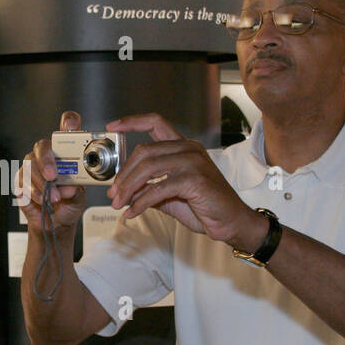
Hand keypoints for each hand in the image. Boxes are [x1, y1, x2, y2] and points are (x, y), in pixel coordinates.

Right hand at [15, 110, 88, 235]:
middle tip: (53, 176)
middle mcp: (48, 156)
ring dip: (42, 183)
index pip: (67, 129)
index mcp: (66, 153)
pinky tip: (42, 199)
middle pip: (42, 146)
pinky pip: (23, 181)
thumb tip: (69, 187)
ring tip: (54, 197)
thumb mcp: (79, 198)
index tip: (71, 127)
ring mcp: (33, 166)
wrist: (56, 222)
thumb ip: (76, 191)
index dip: (69, 123)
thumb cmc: (69, 203)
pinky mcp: (22, 179)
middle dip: (47, 160)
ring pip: (31, 165)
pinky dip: (34, 192)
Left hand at [105, 113, 265, 249]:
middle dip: (123, 174)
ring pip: (148, 168)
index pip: (156, 123)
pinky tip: (133, 212)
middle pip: (144, 151)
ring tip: (119, 203)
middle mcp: (189, 149)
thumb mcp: (169, 195)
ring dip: (128, 188)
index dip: (132, 122)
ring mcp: (193, 162)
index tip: (113, 126)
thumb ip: (148, 188)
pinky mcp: (195, 179)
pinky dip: (141, 202)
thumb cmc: (205, 207)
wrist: (231, 222)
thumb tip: (124, 190)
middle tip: (113, 193)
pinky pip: (158, 188)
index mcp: (184, 147)